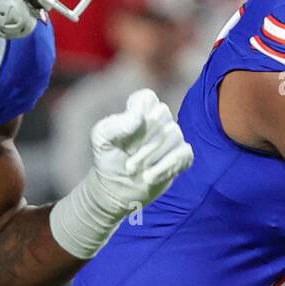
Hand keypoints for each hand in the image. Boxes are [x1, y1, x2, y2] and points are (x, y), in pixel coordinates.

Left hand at [91, 88, 192, 209]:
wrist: (117, 187)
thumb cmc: (109, 157)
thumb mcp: (101, 139)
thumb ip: (114, 125)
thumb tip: (139, 117)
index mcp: (140, 107)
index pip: (147, 98)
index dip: (137, 113)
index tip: (123, 136)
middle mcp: (160, 118)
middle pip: (162, 115)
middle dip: (142, 140)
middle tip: (126, 158)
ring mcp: (174, 136)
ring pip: (173, 135)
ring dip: (150, 156)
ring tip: (133, 170)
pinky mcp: (182, 155)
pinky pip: (183, 154)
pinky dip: (165, 168)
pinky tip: (149, 177)